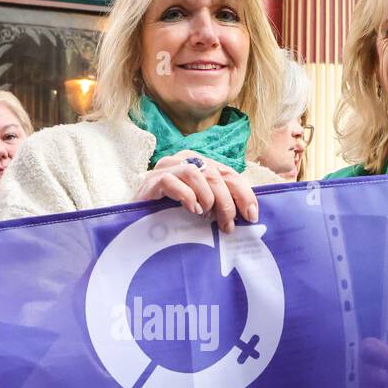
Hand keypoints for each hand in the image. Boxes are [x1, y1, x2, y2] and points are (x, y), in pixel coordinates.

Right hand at [132, 150, 258, 233]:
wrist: (135, 222)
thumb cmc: (170, 215)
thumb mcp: (200, 207)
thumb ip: (219, 204)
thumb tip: (246, 215)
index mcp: (199, 164)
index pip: (228, 173)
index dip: (244, 194)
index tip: (251, 217)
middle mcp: (183, 160)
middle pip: (215, 174)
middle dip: (227, 202)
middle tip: (227, 226)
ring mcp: (166, 168)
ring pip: (196, 173)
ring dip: (207, 198)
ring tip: (206, 216)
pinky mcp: (151, 180)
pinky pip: (173, 181)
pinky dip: (186, 196)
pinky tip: (191, 210)